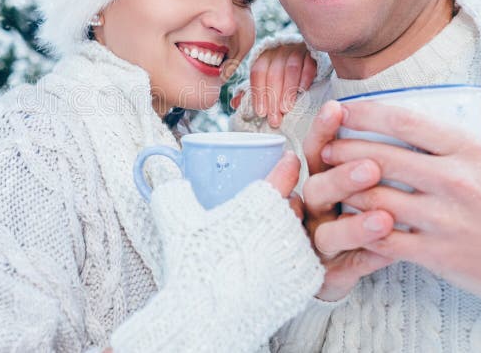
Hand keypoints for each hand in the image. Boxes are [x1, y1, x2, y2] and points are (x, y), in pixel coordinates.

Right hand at [112, 151, 323, 352]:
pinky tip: (277, 268)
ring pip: (302, 232)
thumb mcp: (177, 222)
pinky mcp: (310, 278)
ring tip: (267, 249)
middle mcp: (288, 222)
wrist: (210, 317)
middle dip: (284, 206)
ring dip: (290, 236)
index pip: (286, 171)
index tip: (286, 163)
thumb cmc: (195, 266)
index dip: (286, 165)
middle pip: (295, 203)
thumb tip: (170, 181)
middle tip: (265, 219)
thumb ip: (174, 194)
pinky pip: (307, 261)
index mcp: (262, 202)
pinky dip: (295, 262)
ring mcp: (302, 251)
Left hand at [231, 43, 316, 127]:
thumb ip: (252, 92)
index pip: (257, 74)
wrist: (306, 57)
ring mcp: (296, 50)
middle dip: (273, 99)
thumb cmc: (282, 74)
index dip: (258, 94)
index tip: (261, 113)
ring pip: (290, 69)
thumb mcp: (265, 81)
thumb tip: (235, 103)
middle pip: (273, 74)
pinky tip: (303, 91)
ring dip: (287, 91)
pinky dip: (305, 78)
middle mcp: (278, 52)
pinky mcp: (312, 53)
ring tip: (286, 109)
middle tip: (275, 119)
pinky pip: (308, 64)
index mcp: (264, 57)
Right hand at [301, 100, 395, 301]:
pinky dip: (366, 259)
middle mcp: (316, 210)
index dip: (323, 131)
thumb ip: (373, 152)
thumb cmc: (354, 214)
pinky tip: (387, 253)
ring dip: (354, 225)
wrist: (339, 267)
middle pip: (315, 190)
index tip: (336, 109)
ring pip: (327, 234)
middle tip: (370, 168)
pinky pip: (347, 268)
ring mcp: (322, 242)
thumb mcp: (359, 181)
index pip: (317, 150)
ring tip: (384, 218)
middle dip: (340, 178)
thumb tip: (404, 116)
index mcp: (323, 180)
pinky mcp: (331, 274)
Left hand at [327, 102, 480, 303]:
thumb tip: (467, 100)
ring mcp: (443, 218)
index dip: (366, 113)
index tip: (343, 110)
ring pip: (375, 198)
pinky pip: (385, 239)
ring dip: (344, 189)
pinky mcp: (436, 253)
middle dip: (343, 150)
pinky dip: (360, 229)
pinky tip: (345, 222)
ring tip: (327, 183)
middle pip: (381, 158)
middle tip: (324, 149)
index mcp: (470, 151)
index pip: (405, 122)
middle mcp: (453, 181)